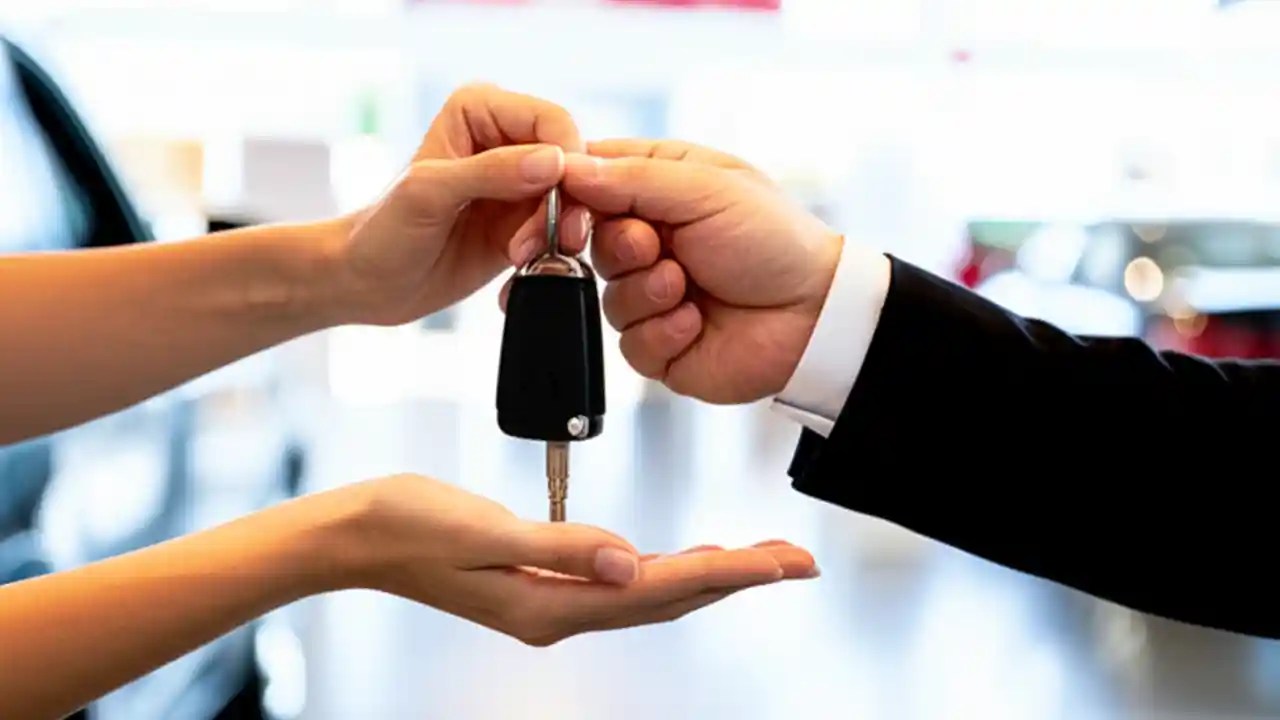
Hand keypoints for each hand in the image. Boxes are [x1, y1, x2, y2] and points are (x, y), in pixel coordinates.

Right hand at [323, 474, 816, 645]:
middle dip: (740, 578)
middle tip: (801, 560)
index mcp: (551, 604)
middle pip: (670, 599)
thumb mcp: (480, 529)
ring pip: (652, 596)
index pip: (660, 590)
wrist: (354, 535)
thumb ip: (560, 548)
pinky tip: (686, 560)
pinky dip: (668, 572)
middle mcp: (559, 613)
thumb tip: (631, 565)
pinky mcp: (541, 585)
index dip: (730, 574)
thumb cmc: (406, 524)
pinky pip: (623, 585)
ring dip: (711, 577)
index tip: (785, 562)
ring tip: (763, 560)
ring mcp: (550, 603)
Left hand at [328, 83, 593, 325]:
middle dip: (565, 202)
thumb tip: (553, 162)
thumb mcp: (429, 194)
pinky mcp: (525, 223)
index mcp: (480, 110)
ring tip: (521, 254)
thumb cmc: (382, 232)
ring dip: (558, 231)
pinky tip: (524, 263)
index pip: (552, 121)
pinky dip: (555, 249)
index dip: (565, 158)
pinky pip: (564, 230)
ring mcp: (519, 184)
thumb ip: (490, 172)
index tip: (557, 200)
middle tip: (534, 240)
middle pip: (571, 161)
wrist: (368, 284)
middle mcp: (505, 140)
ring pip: (574, 199)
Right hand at [559, 140, 843, 403]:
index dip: (574, 193)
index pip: (593, 181)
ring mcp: (653, 294)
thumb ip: (635, 178)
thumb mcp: (708, 189)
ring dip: (647, 292)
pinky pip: (629, 344)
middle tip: (656, 247)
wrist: (815, 317)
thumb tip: (569, 169)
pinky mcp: (660, 345)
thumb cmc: (775, 240)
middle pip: (588, 242)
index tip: (576, 204)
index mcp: (661, 190)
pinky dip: (663, 332)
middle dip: (620, 247)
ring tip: (687, 288)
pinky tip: (697, 322)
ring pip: (605, 296)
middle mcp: (652, 241)